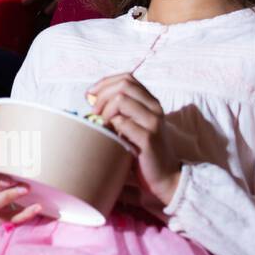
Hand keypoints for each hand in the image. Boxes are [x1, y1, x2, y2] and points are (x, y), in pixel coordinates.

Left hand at [87, 73, 180, 206]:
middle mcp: (154, 108)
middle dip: (102, 95)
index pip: (126, 78)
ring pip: (121, 99)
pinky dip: (111, 126)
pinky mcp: (148, 138)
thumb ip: (118, 108)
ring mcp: (153, 122)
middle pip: (123, 85)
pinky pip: (122, 122)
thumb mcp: (131, 123)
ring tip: (102, 124)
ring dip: (105, 110)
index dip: (104, 83)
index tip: (90, 95)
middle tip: (94, 112)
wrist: (164, 176)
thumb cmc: (142, 149)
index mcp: (150, 101)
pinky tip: (111, 136)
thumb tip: (91, 96)